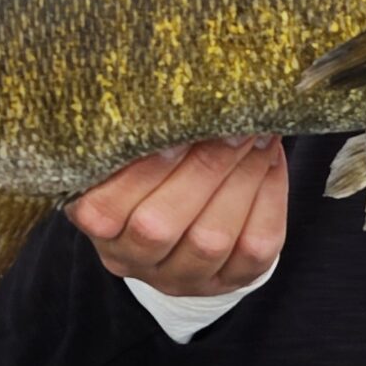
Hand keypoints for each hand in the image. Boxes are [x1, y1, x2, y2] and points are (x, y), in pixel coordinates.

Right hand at [65, 137, 288, 292]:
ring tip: (257, 136)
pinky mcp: (226, 281)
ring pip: (210, 240)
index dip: (143, 172)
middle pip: (159, 228)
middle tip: (234, 125)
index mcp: (95, 223)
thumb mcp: (129, 148)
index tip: (178, 134)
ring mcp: (179, 276)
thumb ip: (140, 129)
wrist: (181, 219)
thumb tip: (182, 83)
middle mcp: (131, 258)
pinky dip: (267, 200)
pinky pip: (252, 250)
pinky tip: (269, 161)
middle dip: (203, 170)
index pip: (104, 210)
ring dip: (240, 179)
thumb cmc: (151, 165)